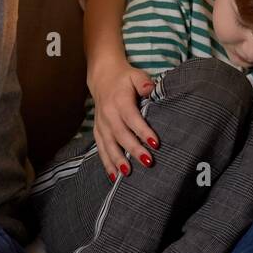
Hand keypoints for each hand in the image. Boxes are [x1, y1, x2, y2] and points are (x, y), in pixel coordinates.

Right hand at [87, 58, 157, 180]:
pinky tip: (114, 176)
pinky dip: (107, 163)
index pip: (132, 118)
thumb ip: (144, 83)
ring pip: (109, 145)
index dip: (143, 131)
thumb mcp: (136, 75)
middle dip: (133, 150)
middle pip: (121, 135)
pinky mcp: (98, 131)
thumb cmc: (124, 79)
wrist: (102, 78)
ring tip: (128, 173)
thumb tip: (152, 90)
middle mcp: (108, 114)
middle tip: (147, 162)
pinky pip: (101, 149)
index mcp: (119, 101)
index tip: (155, 143)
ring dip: (118, 160)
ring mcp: (101, 124)